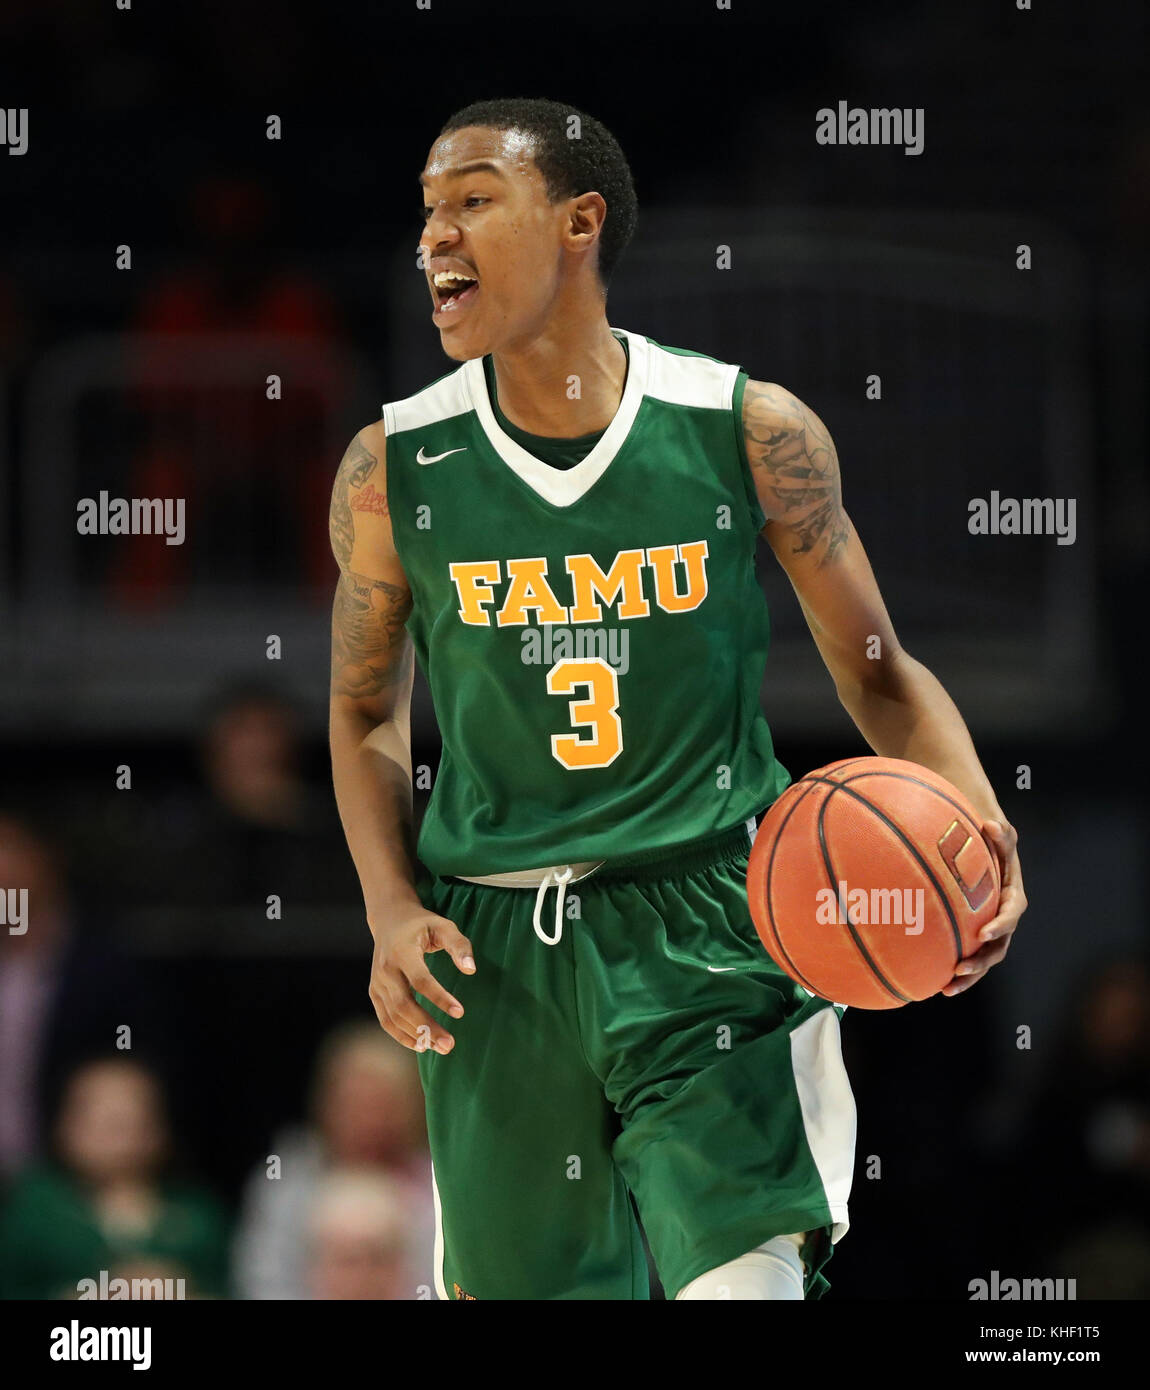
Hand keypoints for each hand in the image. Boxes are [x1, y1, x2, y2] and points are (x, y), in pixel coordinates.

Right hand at [367, 905, 475, 1052]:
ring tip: (441, 1047)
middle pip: (403, 1004)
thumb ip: (459, 945)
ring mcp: (377, 982)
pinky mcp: (375, 992)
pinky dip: (401, 1035)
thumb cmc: (422, 924)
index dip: (439, 997)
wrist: (389, 919)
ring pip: (393, 1016)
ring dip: (416, 1035)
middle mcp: (386, 969)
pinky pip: (385, 1019)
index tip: (460, 1013)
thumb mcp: (443, 926)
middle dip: (426, 1026)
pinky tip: (421, 1045)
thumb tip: (471, 970)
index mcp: (402, 951)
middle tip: (450, 1044)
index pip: (420, 980)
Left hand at [940, 818, 1025, 996]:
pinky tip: (932, 982)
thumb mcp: (998, 832)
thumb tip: (992, 825)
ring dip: (968, 976)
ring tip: (946, 989)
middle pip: (997, 946)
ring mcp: (988, 928)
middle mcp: (1002, 917)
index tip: (983, 933)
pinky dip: (953, 970)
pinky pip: (965, 953)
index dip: (1000, 925)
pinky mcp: (971, 933)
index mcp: (1013, 896)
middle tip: (961, 970)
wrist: (979, 844)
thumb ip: (1001, 832)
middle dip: (981, 962)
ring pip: (982, 957)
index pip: (1011, 914)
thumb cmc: (988, 837)